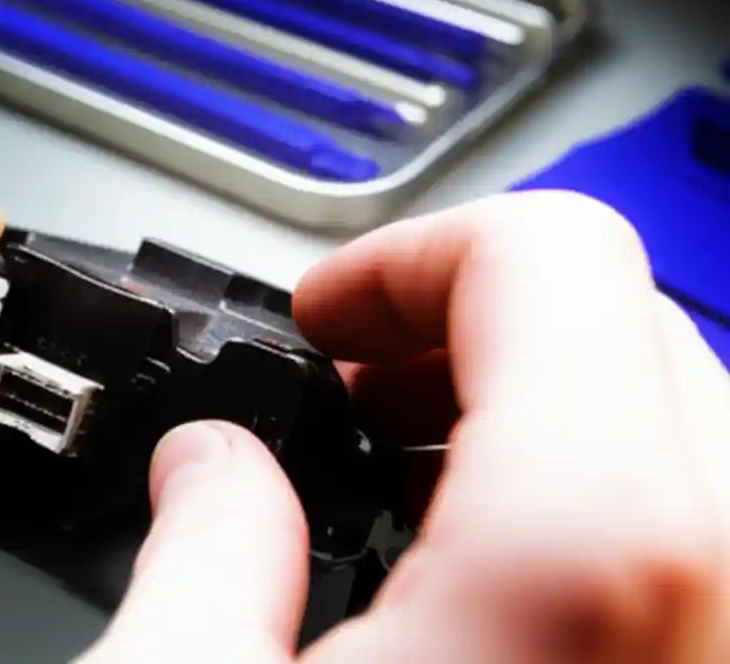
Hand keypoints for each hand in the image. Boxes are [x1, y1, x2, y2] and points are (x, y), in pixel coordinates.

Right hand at [79, 192, 729, 662]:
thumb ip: (201, 539)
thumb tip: (213, 470)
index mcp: (584, 556)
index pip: (551, 257)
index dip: (406, 254)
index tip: (323, 311)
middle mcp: (715, 601)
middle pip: (628, 324)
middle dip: (466, 326)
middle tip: (351, 384)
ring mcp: (719, 644)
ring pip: (677, 431)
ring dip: (526, 410)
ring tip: (396, 475)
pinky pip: (687, 542)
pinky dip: (578, 506)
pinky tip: (460, 567)